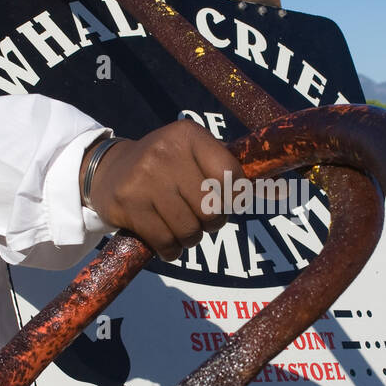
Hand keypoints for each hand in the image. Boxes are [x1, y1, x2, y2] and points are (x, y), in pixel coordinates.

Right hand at [80, 121, 248, 260]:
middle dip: (211, 222)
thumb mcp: (193, 153)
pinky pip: (165, 242)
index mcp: (188, 135)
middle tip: (200, 218)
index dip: (234, 199)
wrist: (108, 170)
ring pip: (189, 230)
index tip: (224, 203)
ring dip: (190, 238)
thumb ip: (227, 170)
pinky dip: (171, 250)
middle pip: (212, 209)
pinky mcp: (127, 203)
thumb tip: (277, 191)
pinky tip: (167, 241)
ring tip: (181, 228)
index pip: (231, 176)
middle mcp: (165, 151)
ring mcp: (144, 177)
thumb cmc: (164, 167)